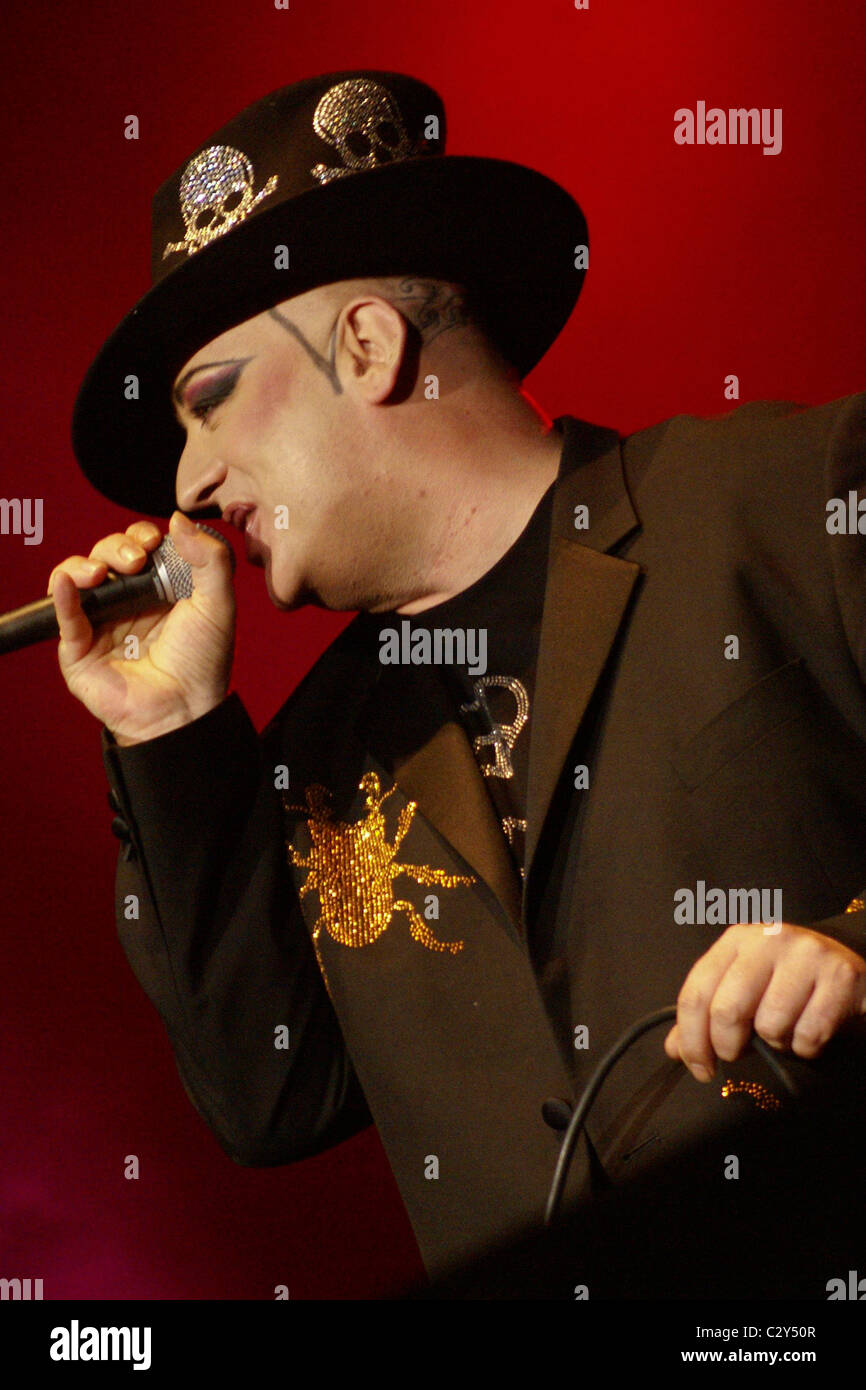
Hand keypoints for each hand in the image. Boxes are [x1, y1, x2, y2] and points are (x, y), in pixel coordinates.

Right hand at [49, 512, 234, 745]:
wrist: (185, 710)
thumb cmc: (203, 661)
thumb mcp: (219, 604)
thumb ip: (211, 559)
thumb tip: (177, 519)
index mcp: (159, 588)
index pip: (139, 546)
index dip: (141, 536)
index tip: (153, 541)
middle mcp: (127, 601)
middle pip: (107, 555)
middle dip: (117, 547)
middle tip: (136, 561)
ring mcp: (101, 622)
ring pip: (79, 577)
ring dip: (85, 564)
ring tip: (101, 573)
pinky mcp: (79, 648)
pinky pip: (64, 616)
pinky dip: (62, 593)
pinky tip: (68, 582)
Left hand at [663, 922, 865, 1080]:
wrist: (848, 963)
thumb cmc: (787, 980)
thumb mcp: (744, 987)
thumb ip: (707, 1014)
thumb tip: (674, 1049)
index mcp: (737, 940)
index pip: (697, 992)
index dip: (692, 1038)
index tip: (700, 1068)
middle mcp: (769, 940)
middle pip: (727, 1010)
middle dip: (727, 1046)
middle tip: (736, 1054)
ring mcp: (807, 955)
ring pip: (770, 1025)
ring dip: (775, 1043)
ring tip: (784, 1031)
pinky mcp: (841, 976)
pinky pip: (809, 1035)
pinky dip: (806, 1047)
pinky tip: (810, 1030)